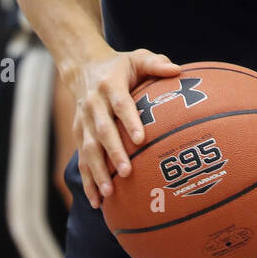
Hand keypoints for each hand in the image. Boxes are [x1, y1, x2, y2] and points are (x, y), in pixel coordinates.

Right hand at [70, 48, 181, 208]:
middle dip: (114, 152)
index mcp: (110, 85)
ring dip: (97, 172)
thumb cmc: (120, 65)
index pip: (121, 104)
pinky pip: (81, 159)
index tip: (140, 139)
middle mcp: (93, 104)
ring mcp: (83, 120)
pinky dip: (87, 180)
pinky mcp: (78, 133)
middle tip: (126, 172)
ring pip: (88, 149)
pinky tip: (96, 200)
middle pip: (102, 130)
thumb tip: (178, 70)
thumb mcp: (137, 57)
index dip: (129, 121)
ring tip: (108, 193)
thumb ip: (156, 63)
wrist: (83, 66)